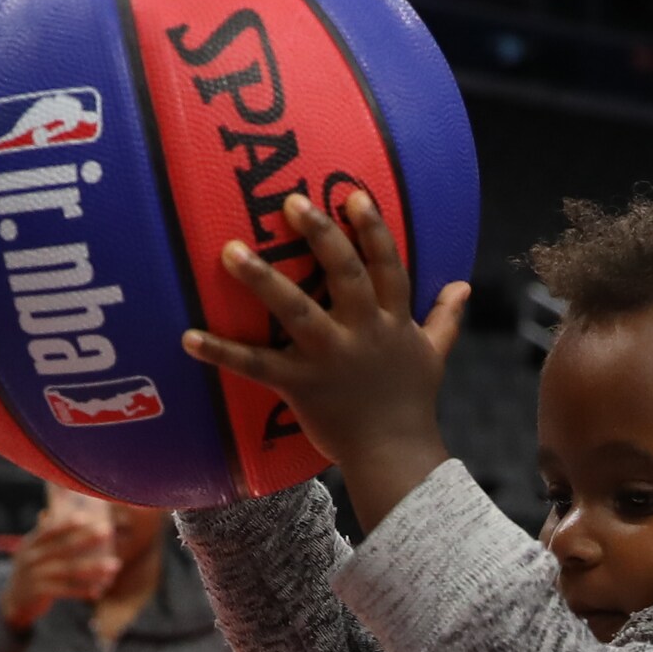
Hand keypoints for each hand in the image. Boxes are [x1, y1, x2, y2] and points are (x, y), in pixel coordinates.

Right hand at [4, 503, 117, 626]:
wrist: (14, 600)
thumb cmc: (30, 570)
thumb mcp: (31, 550)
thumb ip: (42, 534)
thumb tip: (47, 511)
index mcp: (30, 543)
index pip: (50, 529)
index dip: (68, 523)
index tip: (87, 517)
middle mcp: (31, 557)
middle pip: (63, 546)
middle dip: (87, 538)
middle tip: (107, 531)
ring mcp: (34, 575)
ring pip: (69, 570)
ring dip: (94, 567)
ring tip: (115, 565)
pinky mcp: (39, 592)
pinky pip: (65, 590)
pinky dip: (83, 590)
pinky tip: (99, 590)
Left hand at [184, 187, 470, 525]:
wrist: (396, 456)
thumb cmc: (412, 405)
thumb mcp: (434, 355)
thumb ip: (445, 318)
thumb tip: (463, 286)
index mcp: (393, 321)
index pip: (387, 266)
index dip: (372, 229)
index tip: (353, 195)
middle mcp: (363, 332)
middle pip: (344, 274)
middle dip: (320, 235)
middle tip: (290, 202)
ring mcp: (330, 357)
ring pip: (296, 309)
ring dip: (263, 279)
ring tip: (232, 251)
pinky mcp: (301, 385)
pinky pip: (257, 365)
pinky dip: (222, 352)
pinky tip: (189, 337)